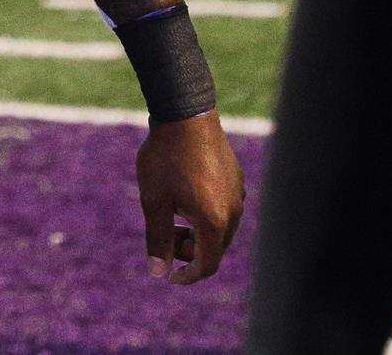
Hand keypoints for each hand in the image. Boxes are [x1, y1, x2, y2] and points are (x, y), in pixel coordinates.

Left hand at [134, 109, 242, 284]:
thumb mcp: (154, 200)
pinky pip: (224, 209)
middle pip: (215, 248)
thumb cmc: (165, 157)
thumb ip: (157, 238)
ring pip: (220, 229)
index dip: (188, 276)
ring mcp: (238, 194)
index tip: (169, 277)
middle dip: (189, 251)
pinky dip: (206, 215)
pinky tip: (185, 197)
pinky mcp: (236, 180)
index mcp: (214, 220)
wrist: (185, 113)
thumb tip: (158, 272)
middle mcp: (233, 211)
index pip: (207, 264)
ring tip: (172, 214)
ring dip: (198, 233)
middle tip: (164, 233)